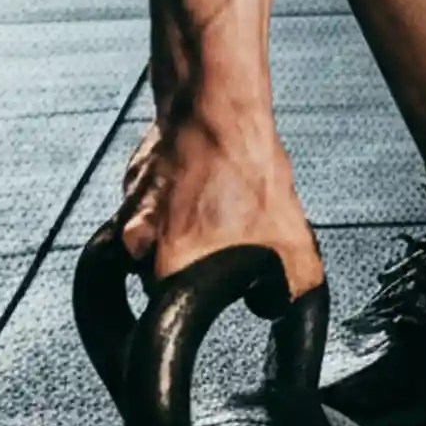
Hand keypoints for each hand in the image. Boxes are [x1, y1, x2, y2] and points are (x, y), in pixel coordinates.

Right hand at [117, 120, 325, 300]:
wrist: (217, 107)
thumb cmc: (245, 169)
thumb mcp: (293, 242)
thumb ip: (296, 287)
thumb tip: (289, 306)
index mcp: (171, 265)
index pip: (162, 319)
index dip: (190, 312)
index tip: (206, 303)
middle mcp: (138, 243)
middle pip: (156, 280)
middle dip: (188, 271)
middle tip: (222, 252)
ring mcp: (129, 209)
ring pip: (148, 244)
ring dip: (178, 238)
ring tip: (214, 217)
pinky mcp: (132, 182)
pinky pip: (147, 209)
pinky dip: (171, 208)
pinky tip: (201, 192)